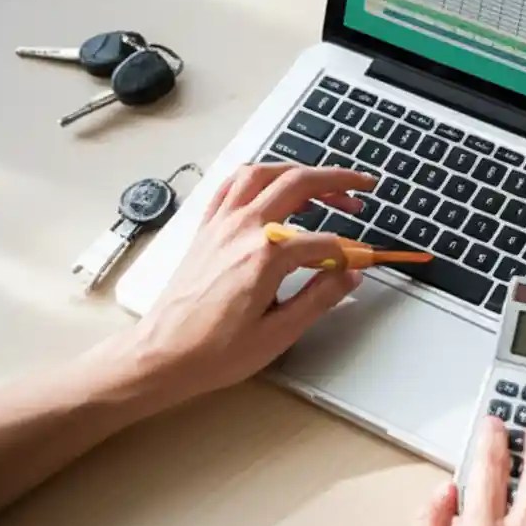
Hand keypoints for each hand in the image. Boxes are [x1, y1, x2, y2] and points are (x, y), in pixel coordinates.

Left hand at [110, 163, 375, 409]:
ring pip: (263, 173)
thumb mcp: (279, 333)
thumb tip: (350, 274)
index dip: (349, 252)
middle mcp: (242, 229)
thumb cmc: (215, 351)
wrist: (162, 355)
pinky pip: (231, 185)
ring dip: (297, 170)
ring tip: (321, 181)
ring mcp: (220, 224)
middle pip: (297, 184)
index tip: (360, 263)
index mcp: (264, 256)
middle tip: (362, 186)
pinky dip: (257, 176)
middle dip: (337, 181)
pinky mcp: (206, 228)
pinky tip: (270, 184)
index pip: (323, 242)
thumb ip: (320, 297)